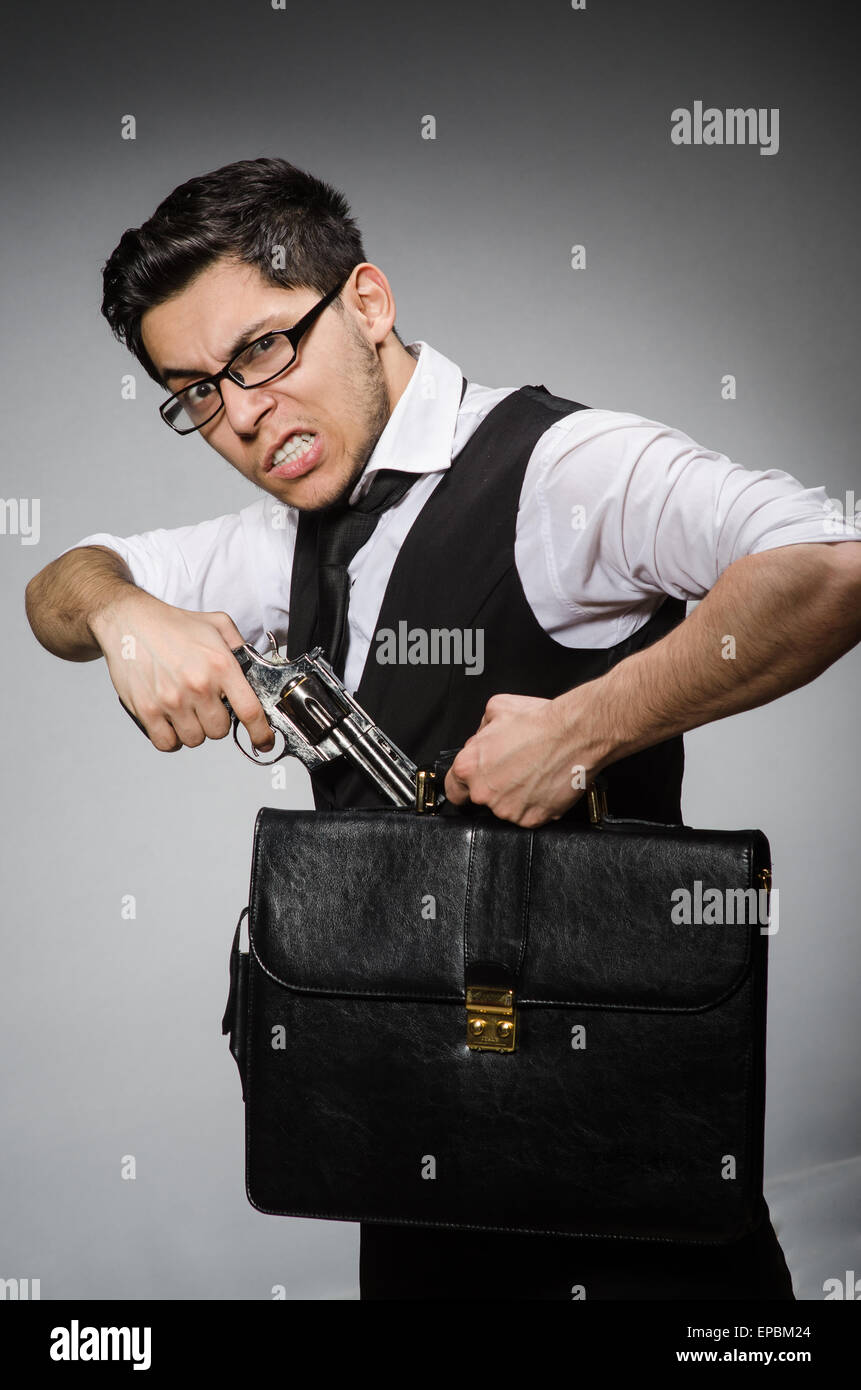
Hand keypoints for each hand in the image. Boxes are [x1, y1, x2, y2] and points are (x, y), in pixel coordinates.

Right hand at [90, 590, 274, 753]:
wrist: (129, 621)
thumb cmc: (172, 624)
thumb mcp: (218, 624)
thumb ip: (241, 647)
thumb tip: (256, 670)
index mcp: (220, 665)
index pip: (250, 711)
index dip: (261, 733)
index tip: (264, 741)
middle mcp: (198, 685)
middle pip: (219, 731)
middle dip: (216, 721)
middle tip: (206, 705)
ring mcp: (171, 700)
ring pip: (194, 739)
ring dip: (194, 730)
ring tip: (186, 710)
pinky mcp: (147, 710)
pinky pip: (167, 743)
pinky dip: (171, 738)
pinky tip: (171, 721)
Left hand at [443, 692, 603, 827]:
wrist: (576, 734)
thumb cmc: (539, 722)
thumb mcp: (496, 709)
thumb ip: (480, 730)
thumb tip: (481, 740)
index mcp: (469, 766)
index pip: (452, 788)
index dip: (464, 783)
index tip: (473, 782)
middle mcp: (484, 792)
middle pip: (480, 797)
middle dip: (494, 785)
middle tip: (514, 768)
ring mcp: (507, 809)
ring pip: (504, 808)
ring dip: (515, 795)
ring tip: (533, 772)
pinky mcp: (531, 819)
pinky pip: (528, 815)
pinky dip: (535, 804)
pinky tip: (543, 784)